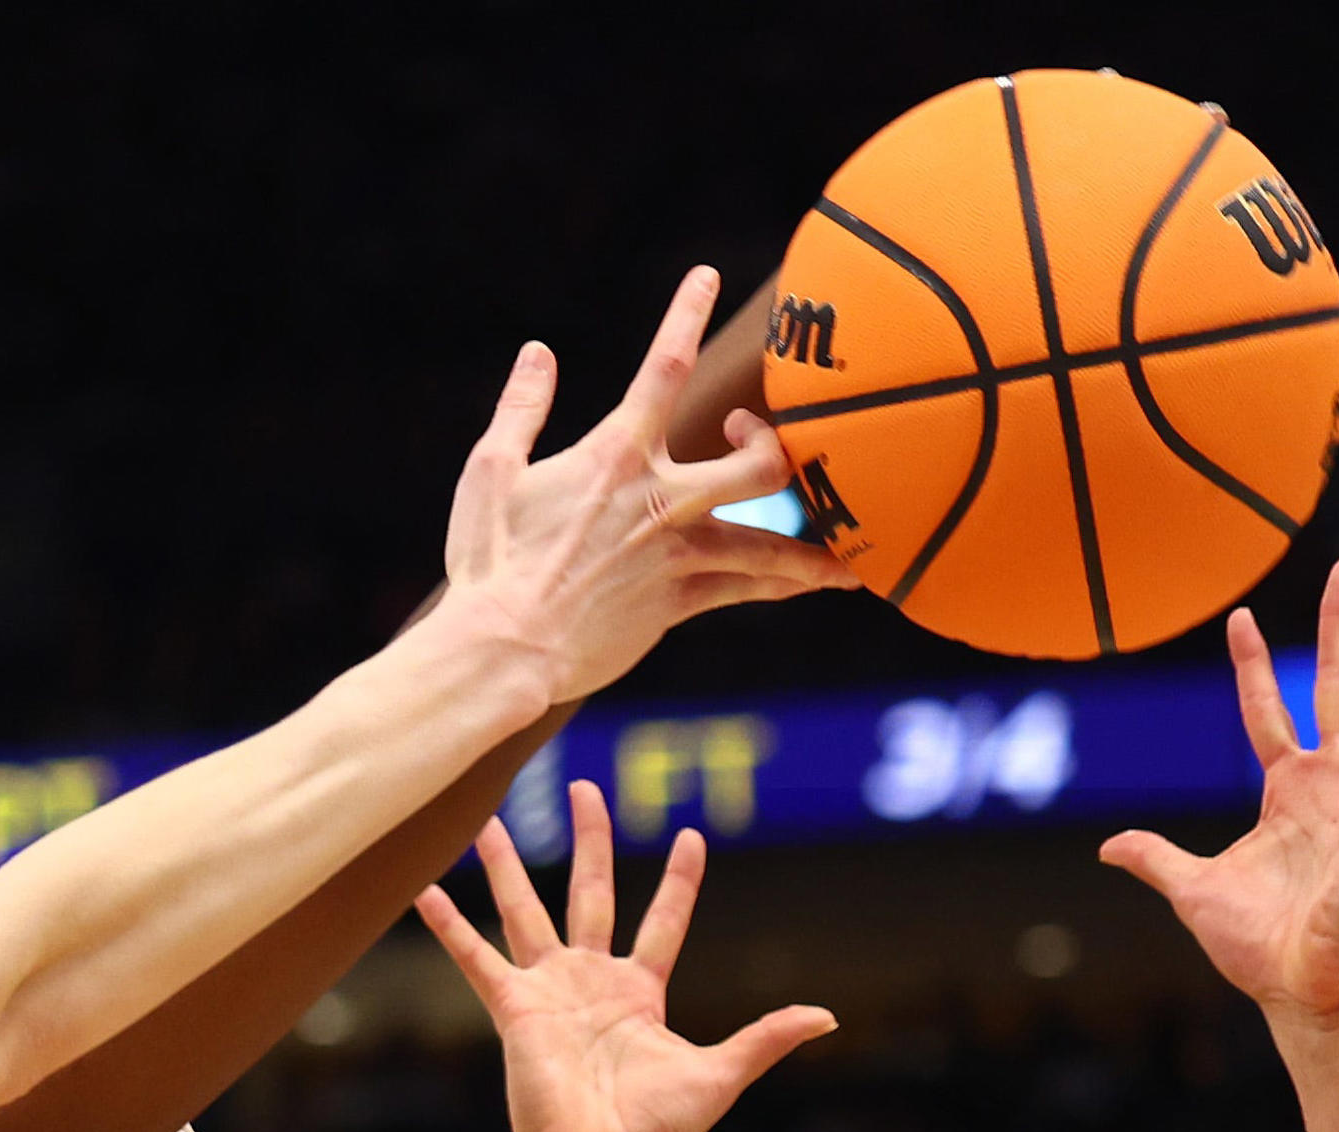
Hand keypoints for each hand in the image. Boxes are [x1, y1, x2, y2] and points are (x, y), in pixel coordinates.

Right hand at [414, 787, 832, 1131]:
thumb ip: (765, 1037)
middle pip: (591, 892)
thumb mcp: (720, 1075)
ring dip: (506, 864)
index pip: (664, 921)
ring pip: (525, 909)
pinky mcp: (513, 1009)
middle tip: (583, 788)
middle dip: (590, 839)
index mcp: (640, 994)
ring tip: (486, 816)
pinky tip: (423, 889)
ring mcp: (549, 991)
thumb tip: (828, 1016)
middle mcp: (591, 982)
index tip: (694, 837)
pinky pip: (476, 958)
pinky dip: (449, 925)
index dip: (681, 881)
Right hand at [434, 268, 847, 706]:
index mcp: (615, 457)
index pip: (664, 369)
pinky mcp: (679, 602)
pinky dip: (796, 580)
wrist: (502, 648)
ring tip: (850, 534)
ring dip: (814, 533)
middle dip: (770, 442)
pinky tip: (837, 576)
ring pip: (771, 539)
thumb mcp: (490, 473)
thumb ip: (522, 408)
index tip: (708, 275)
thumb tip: (539, 354)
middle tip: (748, 433)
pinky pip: (753, 588)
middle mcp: (660, 501)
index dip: (686, 314)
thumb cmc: (488, 561)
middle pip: (759, 464)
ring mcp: (677, 555)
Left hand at [1100, 556, 1338, 1025]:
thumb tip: (1110, 847)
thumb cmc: (1258, 946)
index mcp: (1285, 790)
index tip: (1240, 618)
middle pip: (1337, 682)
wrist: (1298, 991)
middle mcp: (1328, 782)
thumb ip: (1156, 859)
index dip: (1254, 666)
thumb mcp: (1192, 889)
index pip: (1268, 710)